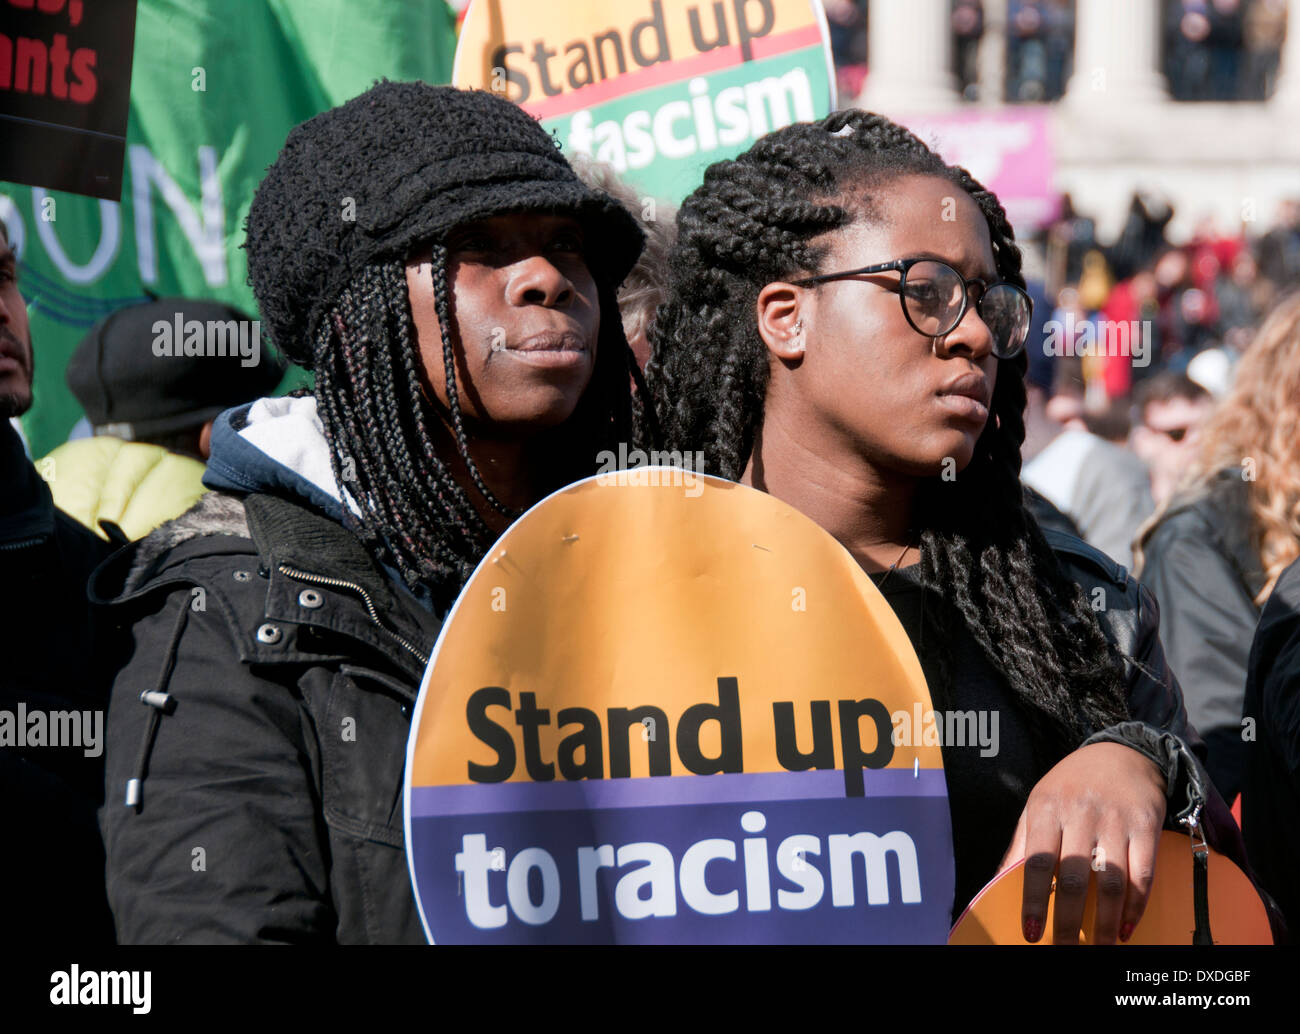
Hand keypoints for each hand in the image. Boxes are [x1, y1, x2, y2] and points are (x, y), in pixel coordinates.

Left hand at [999, 742, 1166, 943]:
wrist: (1121, 752)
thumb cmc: (1070, 786)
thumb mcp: (1038, 804)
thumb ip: (1021, 845)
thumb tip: (996, 884)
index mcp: (1046, 808)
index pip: (1037, 862)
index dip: (1035, 901)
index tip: (1031, 934)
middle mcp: (1080, 812)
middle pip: (1074, 877)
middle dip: (1068, 921)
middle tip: (1065, 949)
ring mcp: (1115, 819)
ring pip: (1111, 880)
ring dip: (1105, 920)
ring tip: (1099, 946)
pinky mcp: (1146, 824)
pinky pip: (1143, 873)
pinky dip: (1136, 905)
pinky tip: (1126, 927)